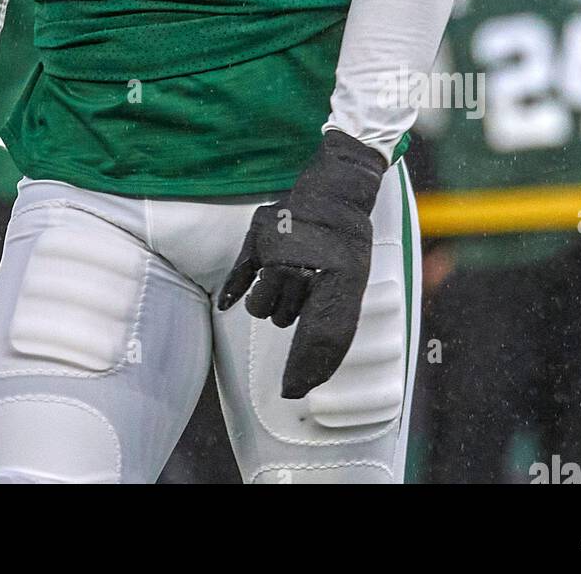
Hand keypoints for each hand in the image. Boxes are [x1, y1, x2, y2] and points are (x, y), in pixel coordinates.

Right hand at [219, 130, 386, 399]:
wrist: (336, 189)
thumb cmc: (344, 241)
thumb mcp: (351, 280)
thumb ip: (331, 323)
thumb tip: (308, 373)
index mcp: (336, 279)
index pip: (319, 335)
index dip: (305, 367)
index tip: (292, 391)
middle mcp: (305, 266)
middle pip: (282, 321)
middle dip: (291, 314)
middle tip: (303, 288)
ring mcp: (278, 251)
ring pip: (260, 306)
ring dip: (270, 301)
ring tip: (285, 279)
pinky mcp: (258, 237)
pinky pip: (239, 274)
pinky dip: (233, 289)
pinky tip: (229, 301)